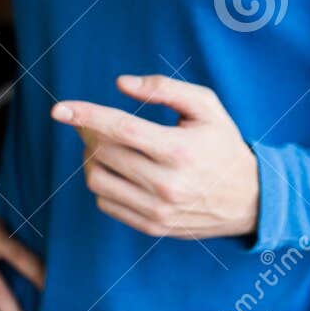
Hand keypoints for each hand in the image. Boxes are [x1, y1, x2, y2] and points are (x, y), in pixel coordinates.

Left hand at [52, 74, 259, 239]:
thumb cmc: (223, 144)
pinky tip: (117, 169)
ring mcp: (158, 211)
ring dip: (91, 157)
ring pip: (97, 179)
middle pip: (103, 152)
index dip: (86, 115)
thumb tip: (120, 83)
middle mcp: (167, 184)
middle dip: (89, 131)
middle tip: (95, 122)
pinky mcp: (151, 227)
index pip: (121, 128)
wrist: (250, 199)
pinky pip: (105, 203)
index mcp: (179, 150)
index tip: (59, 109)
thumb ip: (164, 88)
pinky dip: (101, 181)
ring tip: (106, 145)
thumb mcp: (205, 106)